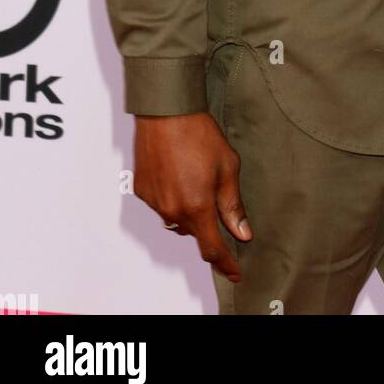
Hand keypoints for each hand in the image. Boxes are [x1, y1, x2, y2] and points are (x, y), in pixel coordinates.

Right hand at [133, 113, 251, 283]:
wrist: (166, 112)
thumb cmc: (198, 134)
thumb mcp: (228, 167)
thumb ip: (233, 205)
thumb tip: (242, 232)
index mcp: (197, 207)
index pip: (212, 249)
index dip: (225, 264)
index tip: (234, 272)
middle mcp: (173, 211)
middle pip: (194, 231)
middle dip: (207, 221)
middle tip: (214, 193)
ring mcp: (154, 202)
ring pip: (177, 219)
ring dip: (189, 209)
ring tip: (195, 176)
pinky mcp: (142, 191)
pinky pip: (161, 204)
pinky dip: (172, 196)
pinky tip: (178, 172)